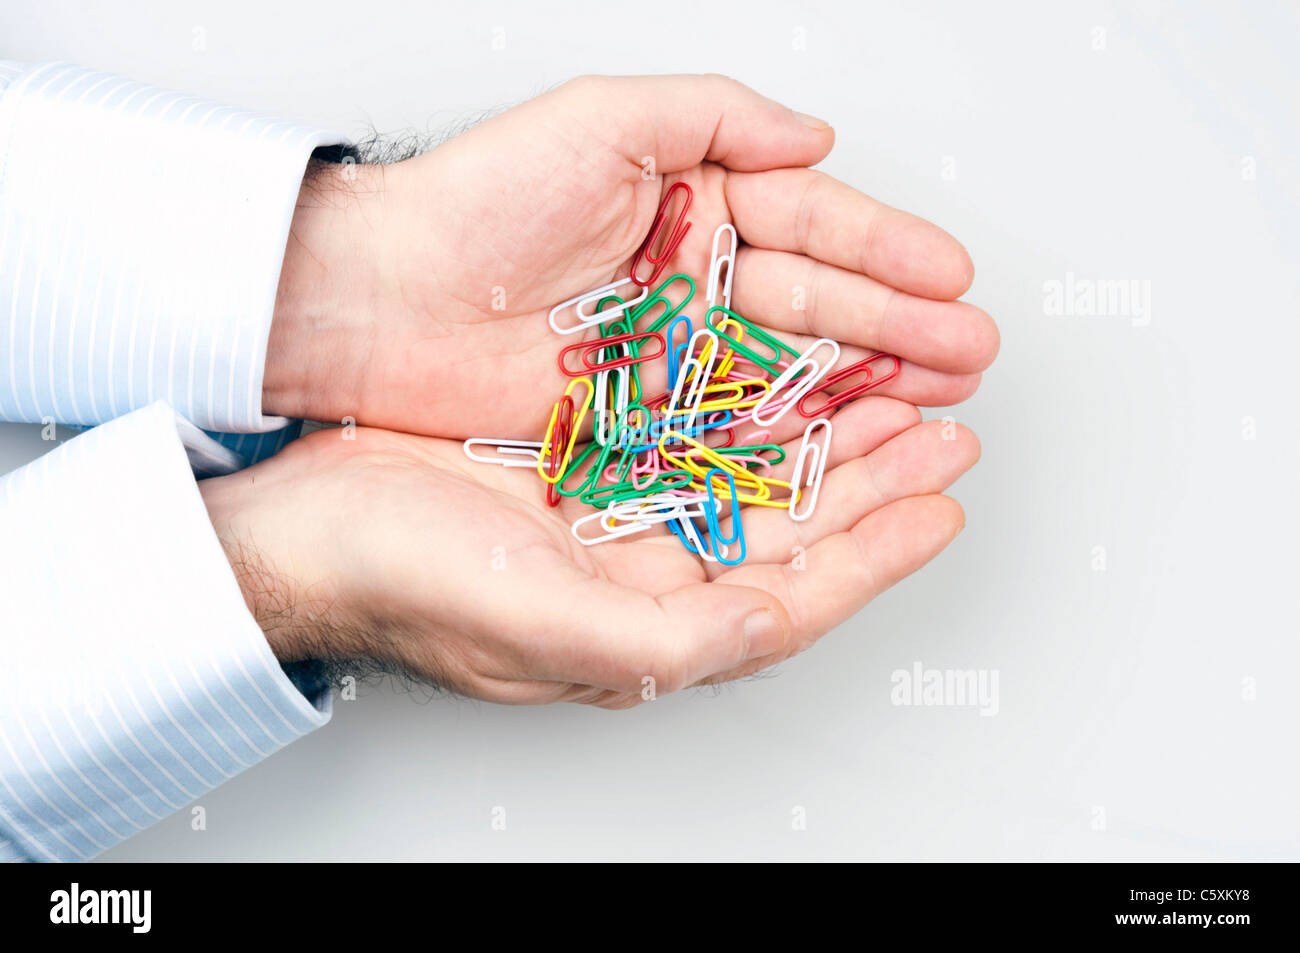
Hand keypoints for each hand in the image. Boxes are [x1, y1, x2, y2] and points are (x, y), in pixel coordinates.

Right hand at [200, 397, 980, 706]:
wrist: (308, 521)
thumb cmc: (402, 579)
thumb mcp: (536, 623)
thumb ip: (660, 639)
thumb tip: (766, 620)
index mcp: (645, 627)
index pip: (791, 598)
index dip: (873, 558)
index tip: (939, 510)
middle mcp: (643, 572)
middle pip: (789, 532)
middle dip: (873, 487)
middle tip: (943, 437)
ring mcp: (619, 510)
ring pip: (752, 476)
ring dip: (826, 440)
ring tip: (891, 400)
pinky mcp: (588, 455)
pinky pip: (696, 430)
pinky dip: (751, 406)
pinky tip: (785, 379)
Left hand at [263, 74, 998, 438]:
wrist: (380, 303)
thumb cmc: (472, 204)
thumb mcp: (599, 118)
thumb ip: (714, 116)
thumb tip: (813, 134)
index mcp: (688, 199)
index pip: (808, 222)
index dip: (884, 250)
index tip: (948, 277)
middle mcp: (687, 275)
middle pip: (814, 301)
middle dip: (897, 324)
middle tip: (967, 350)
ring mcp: (668, 348)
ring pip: (785, 366)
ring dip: (864, 381)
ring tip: (933, 397)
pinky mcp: (639, 412)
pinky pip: (731, 419)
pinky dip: (793, 428)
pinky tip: (848, 433)